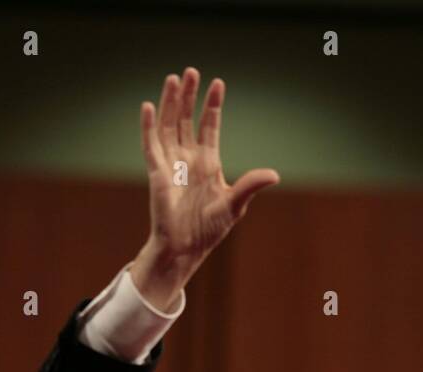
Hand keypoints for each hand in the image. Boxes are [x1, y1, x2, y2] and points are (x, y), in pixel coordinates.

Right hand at [130, 67, 279, 308]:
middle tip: (191, 71)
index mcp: (208, 163)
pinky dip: (148, 126)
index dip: (212, 105)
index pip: (209, 126)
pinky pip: (150, 144)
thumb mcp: (234, 205)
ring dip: (170, 103)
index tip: (218, 83)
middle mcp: (188, 159)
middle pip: (187, 119)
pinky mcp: (156, 172)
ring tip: (173, 79)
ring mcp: (171, 164)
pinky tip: (149, 106)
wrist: (185, 248)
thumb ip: (250, 185)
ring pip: (169, 125)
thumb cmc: (208, 230)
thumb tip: (274, 174)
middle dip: (189, 96)